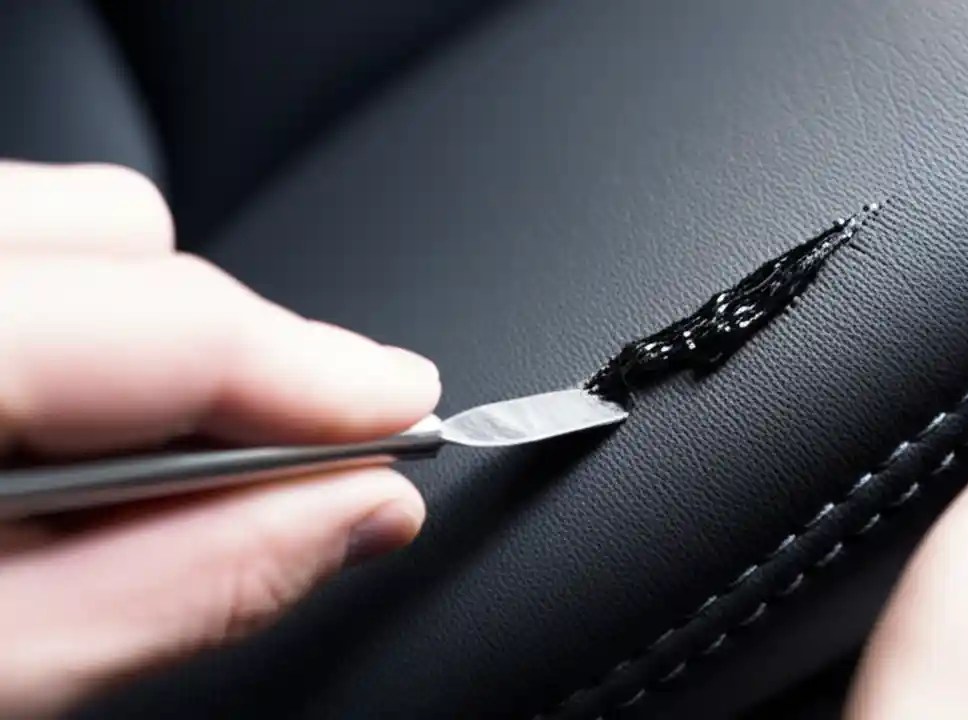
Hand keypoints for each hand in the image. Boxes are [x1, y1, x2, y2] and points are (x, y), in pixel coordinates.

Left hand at [0, 161, 438, 717]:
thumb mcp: (3, 677)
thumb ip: (191, 584)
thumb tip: (360, 508)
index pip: (172, 325)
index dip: (317, 376)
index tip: (409, 416)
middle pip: (122, 234)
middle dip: (222, 347)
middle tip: (262, 462)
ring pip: (65, 228)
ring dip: (142, 333)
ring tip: (132, 463)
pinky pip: (22, 258)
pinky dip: (72, 328)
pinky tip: (53, 431)